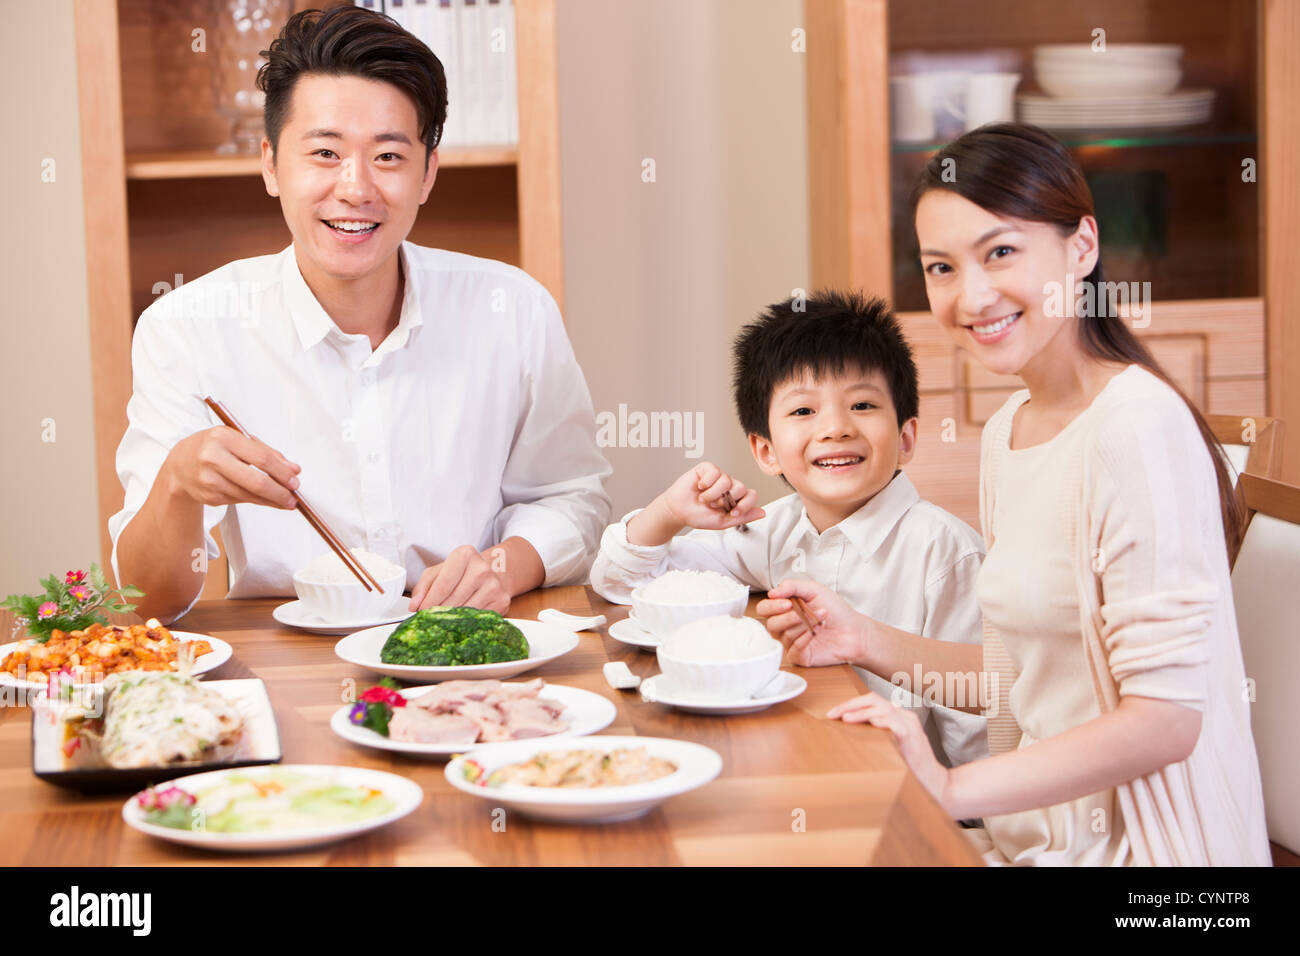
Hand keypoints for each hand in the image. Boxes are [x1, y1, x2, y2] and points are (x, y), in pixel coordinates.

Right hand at [165, 426, 300, 508]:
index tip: (295, 480)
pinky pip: (240, 501)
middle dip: (279, 492)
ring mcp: (209, 480)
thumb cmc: (214, 448)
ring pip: (249, 495)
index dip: (282, 472)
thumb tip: (293, 469)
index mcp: (223, 437)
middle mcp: (213, 458)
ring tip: (284, 500)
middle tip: (293, 498)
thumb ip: (266, 452)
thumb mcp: (237, 440)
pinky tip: (264, 499)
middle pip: (256, 482)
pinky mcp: (209, 497)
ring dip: (270, 500)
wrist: (179, 464)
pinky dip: (256, 501)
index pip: (262, 458)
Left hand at [409, 545, 509, 613]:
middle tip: (430, 619)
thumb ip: (423, 587)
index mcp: (465, 554)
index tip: (420, 612)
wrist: (490, 573)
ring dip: (451, 619)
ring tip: (445, 619)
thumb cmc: (460, 573)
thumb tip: (414, 606)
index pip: (443, 584)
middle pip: (453, 599)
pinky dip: (466, 622)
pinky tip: (461, 619)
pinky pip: (478, 618)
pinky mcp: (501, 601)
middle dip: (438, 612)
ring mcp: (494, 585)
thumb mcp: (438, 572)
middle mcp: (482, 568)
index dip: (429, 602)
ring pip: (465, 611)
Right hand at [662, 461, 764, 529]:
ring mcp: (719, 476)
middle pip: (740, 487)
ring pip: (726, 481)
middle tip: (712, 505)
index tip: (732, 513)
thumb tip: (762, 512)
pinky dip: (705, 483)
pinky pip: (714, 472)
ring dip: (712, 494)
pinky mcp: (707, 468)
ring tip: (703, 498)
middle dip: (724, 501)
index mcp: (736, 498)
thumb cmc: (698, 515)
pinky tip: (699, 487)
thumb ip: (743, 517)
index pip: (751, 495)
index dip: (744, 505)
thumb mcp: (723, 522)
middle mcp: (730, 485)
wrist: (678, 511)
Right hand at [755, 577, 866, 666]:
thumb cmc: (836, 611)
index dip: (772, 606)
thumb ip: (792, 586)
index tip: (787, 603)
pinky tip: (816, 632)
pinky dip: (805, 637)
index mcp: (785, 610)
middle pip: (770, 624)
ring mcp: (790, 643)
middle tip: (802, 612)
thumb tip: (771, 593)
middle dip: (787, 617)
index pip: (764, 609)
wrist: (854, 630)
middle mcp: (785, 627)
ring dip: (803, 624)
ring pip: (783, 635)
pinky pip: (793, 648)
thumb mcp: (814, 590)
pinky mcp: (799, 656)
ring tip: (820, 619)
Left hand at [829, 692, 951, 812]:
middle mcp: (905, 717)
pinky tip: (869, 724)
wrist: (936, 784)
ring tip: (844, 718)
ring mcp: (910, 726)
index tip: (833, 714)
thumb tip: (852, 732)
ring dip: (860, 712)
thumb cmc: (912, 768)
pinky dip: (881, 721)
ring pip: (881, 708)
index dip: (851, 704)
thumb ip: (878, 735)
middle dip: (850, 704)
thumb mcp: (892, 746)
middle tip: (833, 713)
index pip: (873, 701)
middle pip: (874, 699)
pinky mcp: (912, 738)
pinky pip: (895, 723)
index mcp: (900, 717)